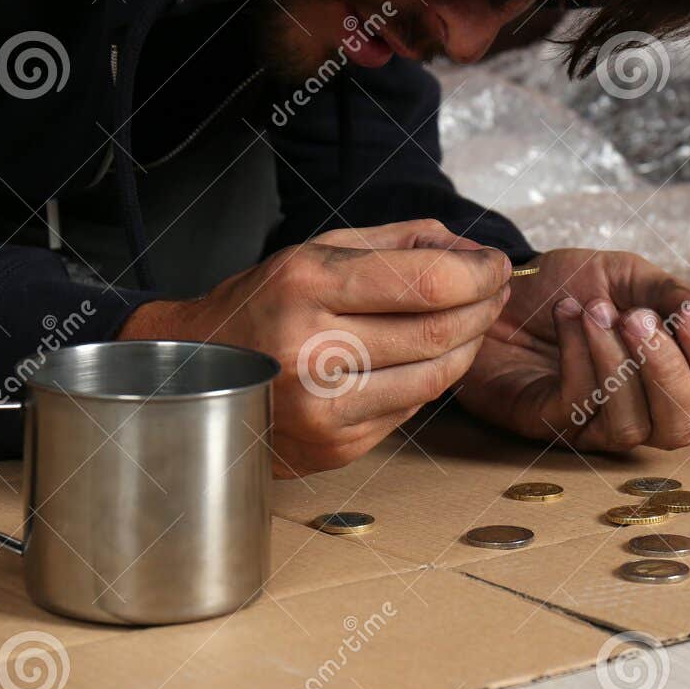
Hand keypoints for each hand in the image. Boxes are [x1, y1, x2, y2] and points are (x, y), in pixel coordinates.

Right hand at [118, 219, 511, 476]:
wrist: (192, 376)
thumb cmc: (263, 304)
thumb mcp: (318, 251)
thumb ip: (398, 243)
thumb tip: (473, 250)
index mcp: (306, 286)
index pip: (427, 283)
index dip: (479, 273)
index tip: (496, 264)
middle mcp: (312, 349)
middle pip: (440, 331)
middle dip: (484, 307)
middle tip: (494, 290)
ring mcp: (323, 407)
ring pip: (437, 377)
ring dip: (470, 345)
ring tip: (472, 320)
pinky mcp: (335, 445)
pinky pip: (412, 408)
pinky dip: (432, 378)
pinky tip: (427, 357)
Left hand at [455, 249, 689, 451]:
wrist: (503, 287)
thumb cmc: (569, 286)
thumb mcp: (626, 276)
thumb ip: (672, 296)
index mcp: (673, 374)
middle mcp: (644, 410)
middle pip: (683, 427)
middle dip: (666, 369)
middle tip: (637, 317)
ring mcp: (597, 424)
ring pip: (631, 426)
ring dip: (616, 362)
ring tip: (596, 310)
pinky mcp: (552, 424)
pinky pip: (578, 405)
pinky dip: (577, 355)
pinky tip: (567, 316)